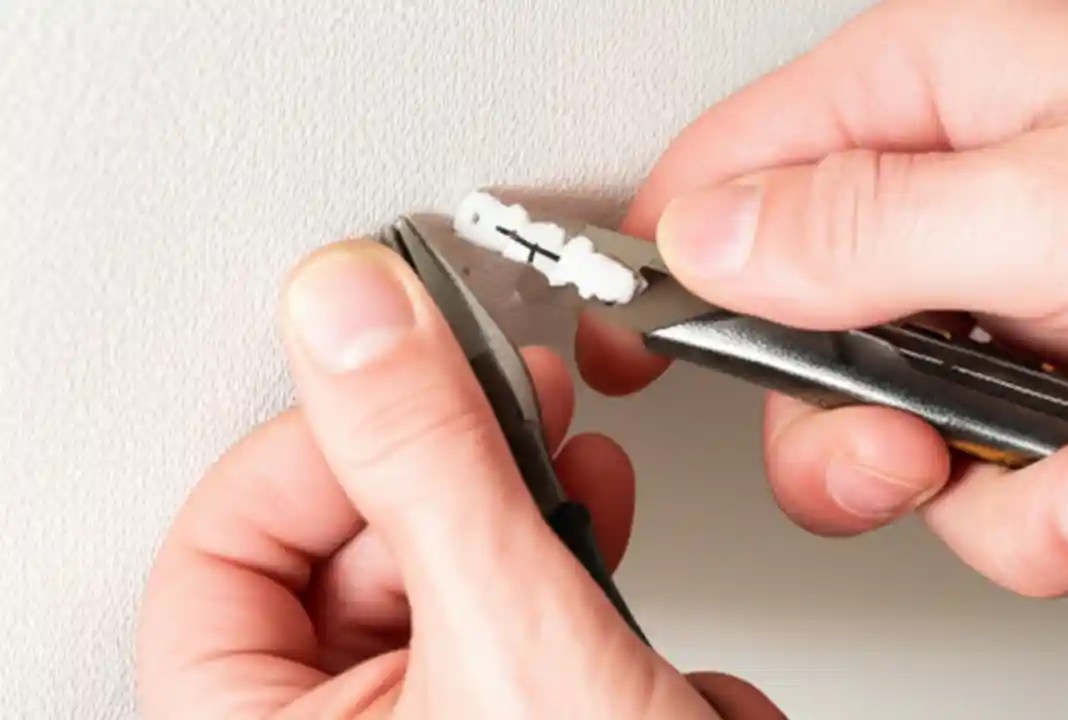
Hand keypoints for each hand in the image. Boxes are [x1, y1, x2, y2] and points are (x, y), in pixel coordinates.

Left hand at [136, 241, 782, 717]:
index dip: (316, 445)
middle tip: (509, 400)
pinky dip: (577, 580)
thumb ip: (425, 463)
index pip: (223, 553)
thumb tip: (347, 312)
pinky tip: (619, 563)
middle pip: (349, 552)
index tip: (403, 373)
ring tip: (578, 469)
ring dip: (527, 513)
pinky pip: (516, 621)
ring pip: (448, 577)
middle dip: (449, 466)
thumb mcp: (510, 634)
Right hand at [578, 0, 1067, 639]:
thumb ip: (853, 232)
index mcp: (924, 111)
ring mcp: (1045, 327)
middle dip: (877, 456)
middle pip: (817, 375)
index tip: (635, 362)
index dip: (669, 277)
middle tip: (926, 462)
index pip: (723, 189)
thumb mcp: (1055, 199)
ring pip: (948, 477)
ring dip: (1044, 522)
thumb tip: (703, 246)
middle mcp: (969, 222)